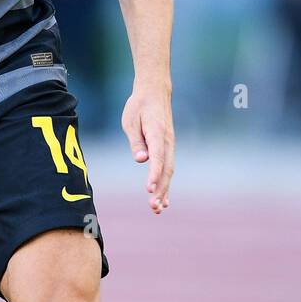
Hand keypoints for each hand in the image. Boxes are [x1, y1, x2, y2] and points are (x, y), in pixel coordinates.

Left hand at [121, 84, 173, 214]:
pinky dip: (165, 183)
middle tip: (153, 207)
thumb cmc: (139, 106)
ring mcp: (169, 145)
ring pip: (169, 171)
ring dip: (164, 190)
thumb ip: (136, 142)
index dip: (154, 174)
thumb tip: (141, 160)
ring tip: (157, 209)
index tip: (149, 189)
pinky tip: (163, 199)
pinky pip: (168, 167)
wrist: (154, 92)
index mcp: (157, 134)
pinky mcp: (167, 148)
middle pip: (166, 169)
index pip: (157, 157)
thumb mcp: (131, 121)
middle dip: (160, 189)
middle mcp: (167, 141)